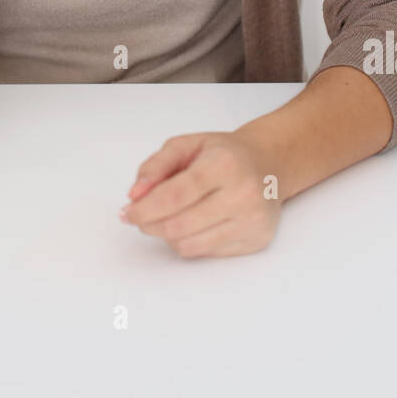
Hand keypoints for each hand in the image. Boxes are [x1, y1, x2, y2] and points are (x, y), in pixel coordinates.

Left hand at [118, 130, 283, 258]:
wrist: (268, 165)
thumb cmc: (223, 154)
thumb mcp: (186, 145)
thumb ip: (155, 166)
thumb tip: (135, 195)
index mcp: (224, 164)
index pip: (175, 195)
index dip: (145, 208)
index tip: (127, 213)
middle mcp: (243, 194)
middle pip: (179, 225)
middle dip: (151, 224)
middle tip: (141, 217)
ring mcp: (252, 221)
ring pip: (190, 245)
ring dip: (167, 235)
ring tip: (167, 218)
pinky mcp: (256, 241)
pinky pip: (206, 252)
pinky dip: (189, 241)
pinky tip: (192, 224)